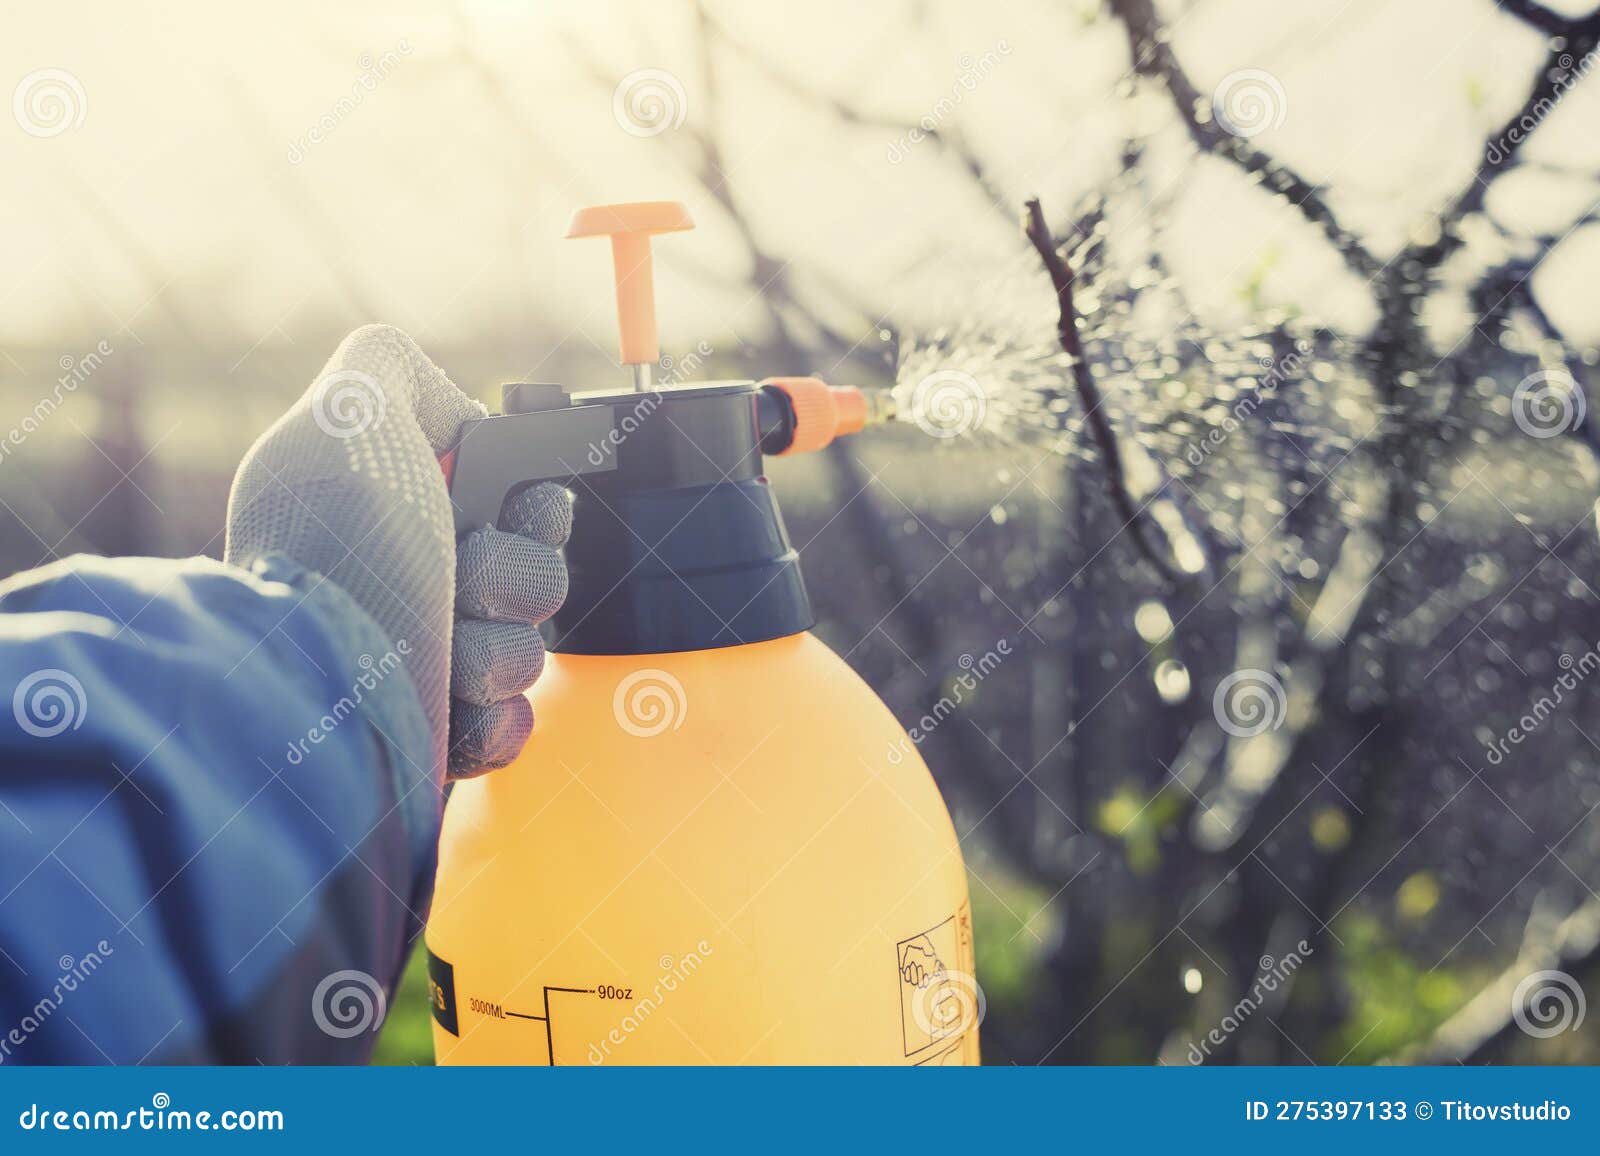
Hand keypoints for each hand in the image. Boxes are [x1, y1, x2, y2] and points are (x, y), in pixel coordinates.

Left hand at [225, 324, 568, 778]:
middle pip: (540, 575)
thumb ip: (387, 368)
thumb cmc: (328, 553)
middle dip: (514, 581)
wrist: (298, 691)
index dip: (536, 510)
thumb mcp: (345, 418)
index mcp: (409, 510)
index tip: (507, 513)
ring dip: (499, 655)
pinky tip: (454, 707)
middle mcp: (419, 578)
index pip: (526, 503)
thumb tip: (443, 404)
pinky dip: (495, 720)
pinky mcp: (434, 733)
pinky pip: (513, 723)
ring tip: (439, 658)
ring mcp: (428, 659)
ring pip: (529, 653)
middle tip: (457, 584)